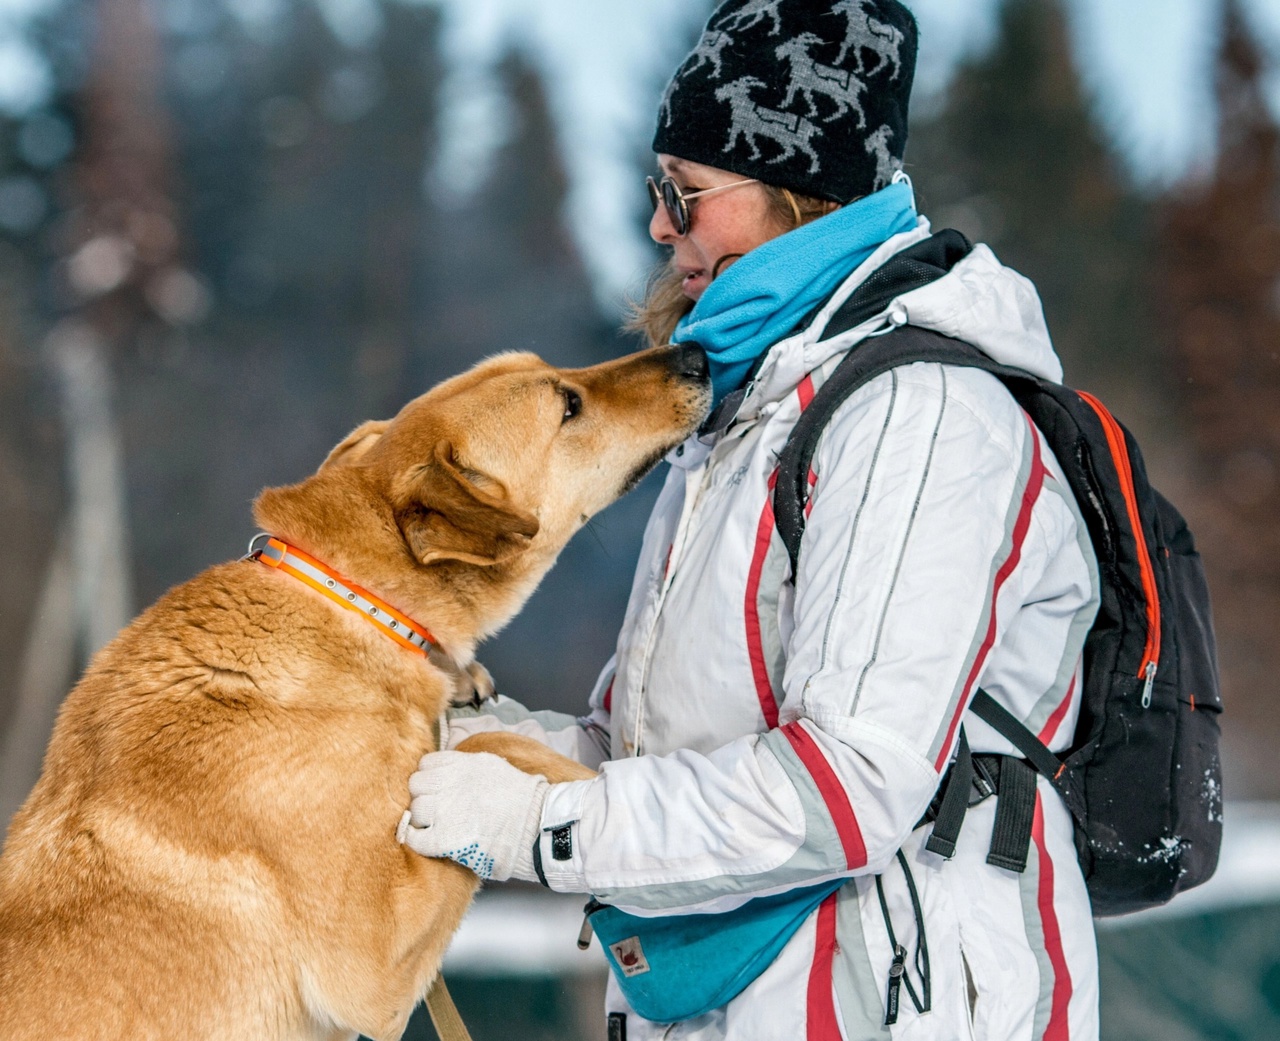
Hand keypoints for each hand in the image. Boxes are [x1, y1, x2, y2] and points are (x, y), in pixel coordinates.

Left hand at [398, 750, 547, 882]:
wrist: (537, 826)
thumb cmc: (523, 800)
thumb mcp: (495, 767)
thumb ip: (469, 767)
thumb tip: (454, 772)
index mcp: (464, 764)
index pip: (427, 764)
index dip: (429, 777)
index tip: (436, 787)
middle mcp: (450, 782)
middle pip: (416, 785)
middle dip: (423, 796)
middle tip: (435, 808)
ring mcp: (445, 811)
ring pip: (414, 811)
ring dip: (422, 819)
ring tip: (436, 826)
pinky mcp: (445, 839)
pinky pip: (416, 838)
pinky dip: (417, 840)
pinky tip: (427, 841)